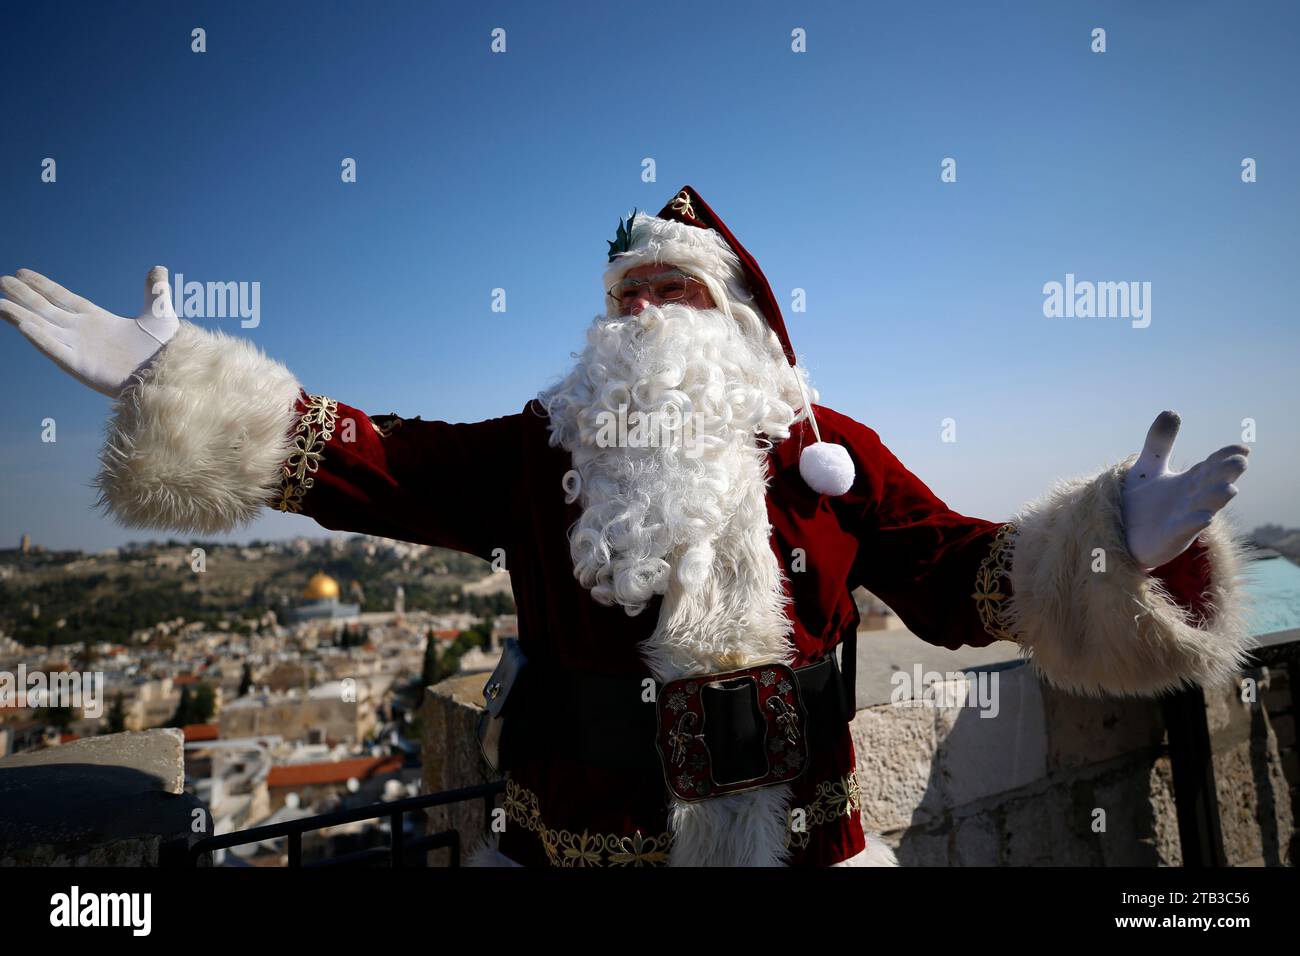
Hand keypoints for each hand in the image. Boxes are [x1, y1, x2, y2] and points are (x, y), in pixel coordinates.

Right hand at [1, 266, 179, 397]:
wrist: (169, 374)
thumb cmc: (164, 349)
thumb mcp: (158, 313)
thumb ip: (155, 291)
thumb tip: (159, 268)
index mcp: (97, 319)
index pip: (63, 298)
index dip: (43, 285)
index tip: (22, 272)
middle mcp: (83, 332)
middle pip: (46, 310)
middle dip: (23, 296)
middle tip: (1, 280)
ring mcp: (79, 349)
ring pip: (43, 328)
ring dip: (21, 316)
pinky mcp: (81, 366)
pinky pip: (55, 350)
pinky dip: (40, 338)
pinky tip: (22, 325)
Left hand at [1122, 411, 1248, 568]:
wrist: (1121, 534)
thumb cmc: (1140, 502)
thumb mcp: (1148, 468)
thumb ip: (1159, 443)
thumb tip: (1172, 411)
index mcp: (1189, 482)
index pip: (1211, 466)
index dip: (1225, 457)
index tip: (1242, 448)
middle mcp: (1191, 500)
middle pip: (1212, 484)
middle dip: (1225, 474)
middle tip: (1240, 461)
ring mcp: (1183, 520)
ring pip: (1204, 507)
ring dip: (1215, 498)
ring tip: (1229, 488)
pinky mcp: (1169, 538)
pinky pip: (1183, 530)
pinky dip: (1193, 524)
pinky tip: (1204, 518)